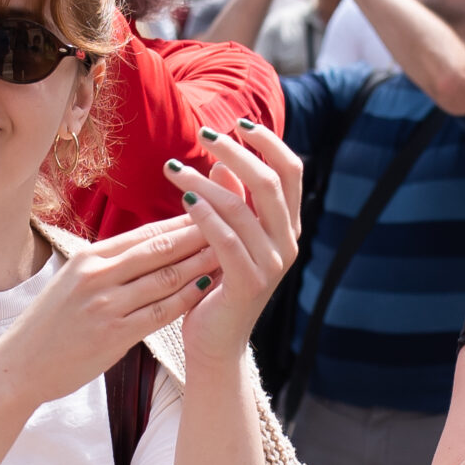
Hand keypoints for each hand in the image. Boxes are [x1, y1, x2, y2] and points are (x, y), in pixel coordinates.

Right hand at [0, 219, 221, 407]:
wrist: (19, 366)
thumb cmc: (50, 325)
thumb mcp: (73, 282)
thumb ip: (109, 266)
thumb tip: (148, 248)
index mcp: (89, 259)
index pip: (144, 233)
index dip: (182, 222)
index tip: (212, 212)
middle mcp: (97, 276)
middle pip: (159, 249)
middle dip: (200, 235)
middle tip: (235, 223)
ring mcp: (105, 305)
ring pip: (165, 278)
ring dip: (200, 264)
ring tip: (231, 253)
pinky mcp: (113, 335)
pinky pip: (160, 312)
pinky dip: (187, 299)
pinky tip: (208, 290)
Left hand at [163, 121, 301, 370]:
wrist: (214, 342)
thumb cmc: (216, 285)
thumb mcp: (226, 237)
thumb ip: (231, 201)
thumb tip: (223, 162)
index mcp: (287, 226)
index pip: (291, 171)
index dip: (268, 142)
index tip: (238, 122)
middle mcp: (287, 243)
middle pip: (270, 182)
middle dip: (237, 152)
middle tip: (205, 135)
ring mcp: (272, 265)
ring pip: (241, 208)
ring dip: (205, 182)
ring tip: (173, 169)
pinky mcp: (249, 283)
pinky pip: (227, 239)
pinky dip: (205, 216)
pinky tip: (184, 198)